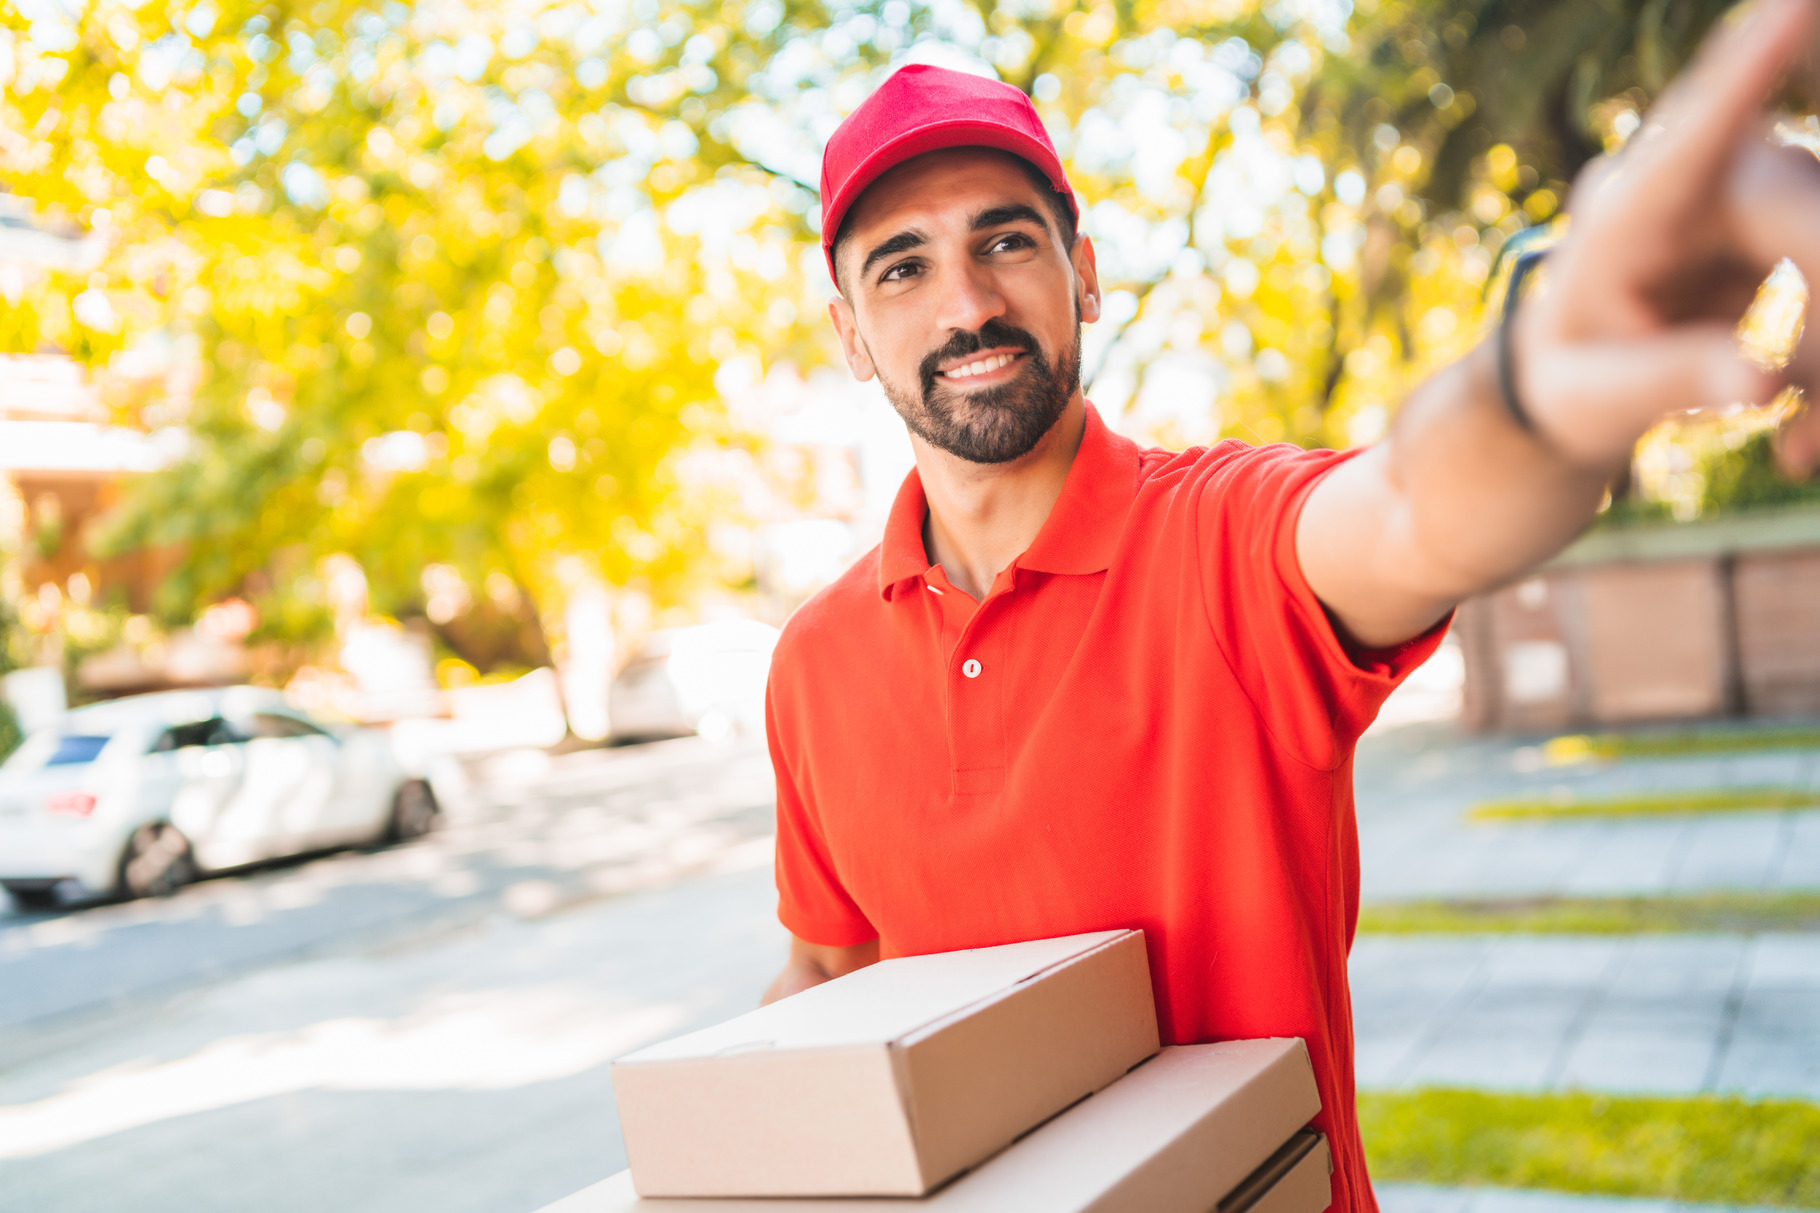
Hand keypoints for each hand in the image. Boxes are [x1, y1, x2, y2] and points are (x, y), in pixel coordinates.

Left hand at [1512, 0, 1819, 471]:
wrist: (1575, 390)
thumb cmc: (1563, 386)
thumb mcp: (1591, 401)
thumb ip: (1665, 381)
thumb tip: (1758, 378)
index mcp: (1630, 209)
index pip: (1697, 133)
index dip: (1747, 68)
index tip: (1797, 3)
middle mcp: (1704, 181)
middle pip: (1812, 226)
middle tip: (1807, 445)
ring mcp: (1758, 198)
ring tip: (1798, 454)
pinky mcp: (1797, 230)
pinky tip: (1800, 444)